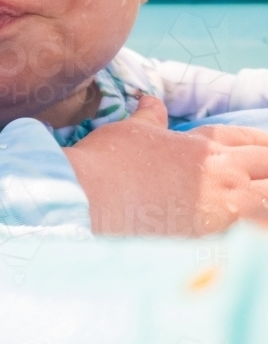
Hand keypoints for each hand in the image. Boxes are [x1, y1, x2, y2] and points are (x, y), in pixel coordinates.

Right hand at [64, 95, 267, 235]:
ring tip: (259, 202)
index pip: (246, 139)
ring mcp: (223, 209)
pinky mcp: (216, 241)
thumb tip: (151, 102)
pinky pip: (255, 231)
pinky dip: (256, 228)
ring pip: (267, 201)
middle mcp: (221, 174)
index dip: (262, 142)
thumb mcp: (133, 131)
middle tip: (265, 170)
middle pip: (267, 166)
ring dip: (263, 198)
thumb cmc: (109, 162)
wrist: (92, 199)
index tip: (267, 146)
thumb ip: (150, 117)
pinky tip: (253, 230)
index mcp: (203, 146)